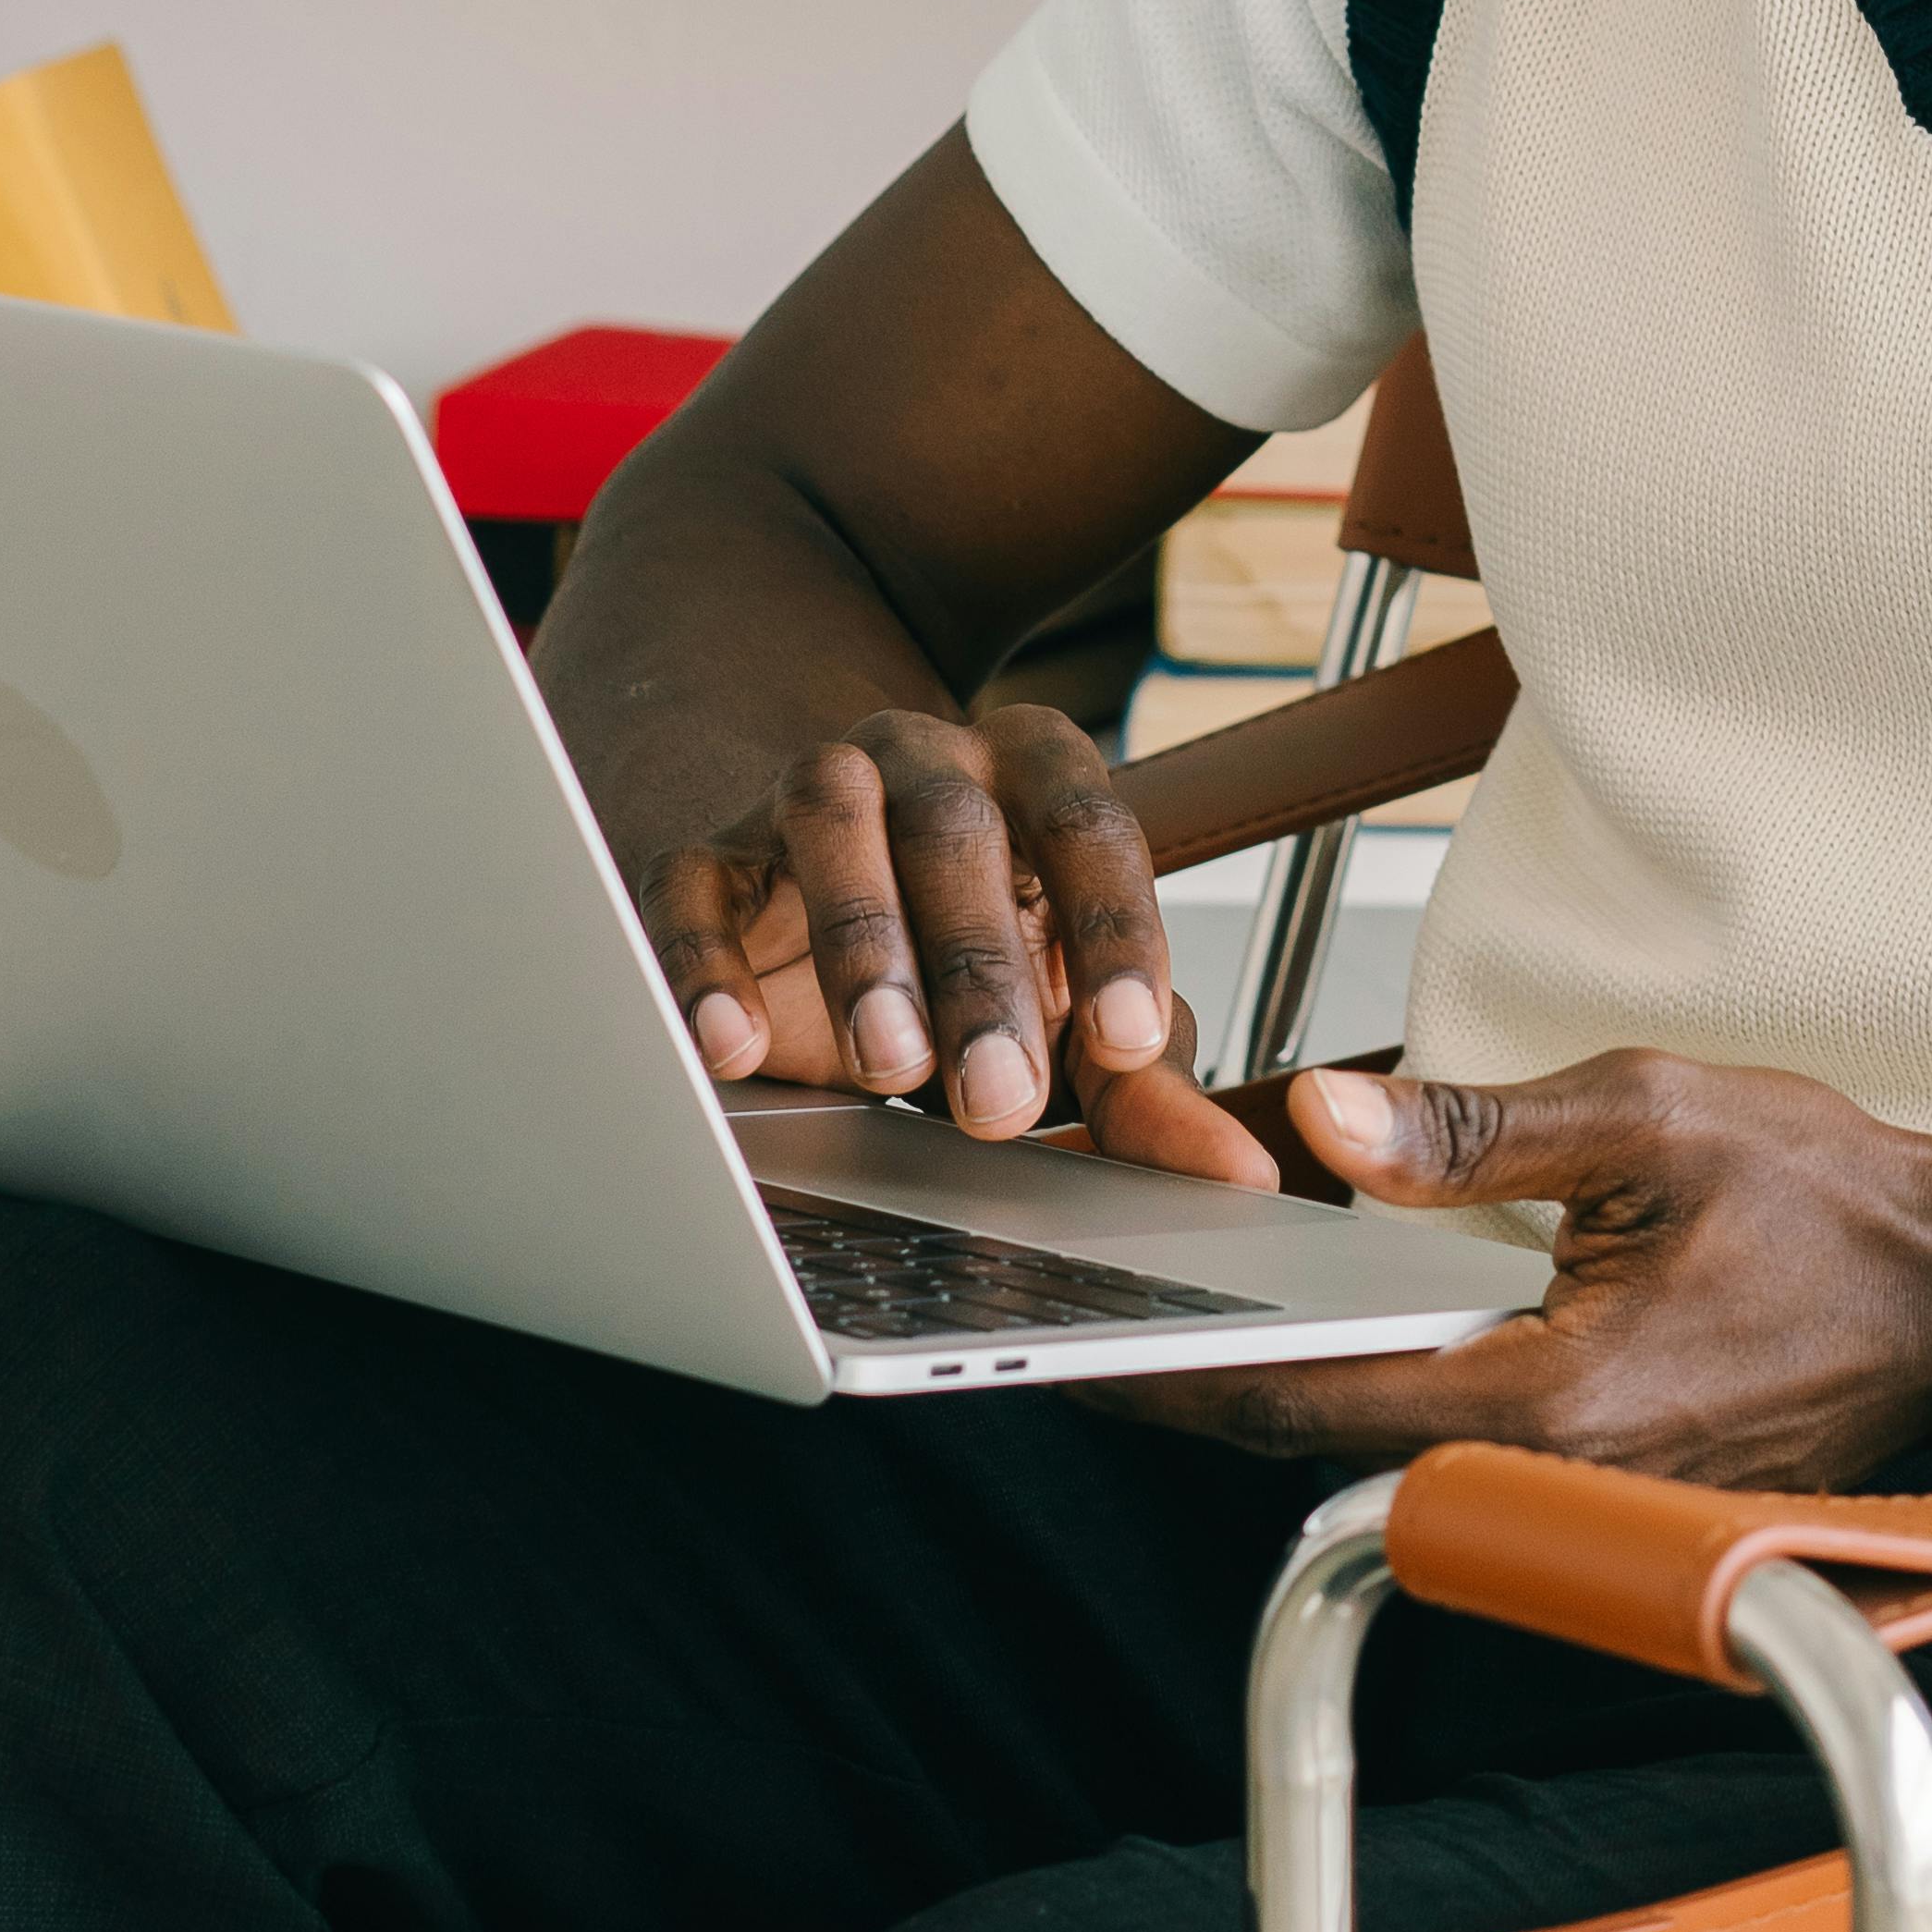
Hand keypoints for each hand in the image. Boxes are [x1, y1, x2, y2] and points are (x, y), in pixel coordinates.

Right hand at [647, 705, 1272, 1181]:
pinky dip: (707, 964)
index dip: (1114, 932)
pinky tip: (732, 1047)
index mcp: (1039, 771)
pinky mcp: (710, 854)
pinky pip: (692, 887)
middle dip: (981, 970)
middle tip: (998, 1103)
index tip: (1130, 1043)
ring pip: (831, 822)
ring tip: (885, 1066)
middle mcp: (927, 754)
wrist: (842, 918)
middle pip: (959, 831)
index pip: (1093, 828)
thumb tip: (1239, 1176)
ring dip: (863, 942)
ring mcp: (811, 789)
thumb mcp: (1078, 1021)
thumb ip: (1150, 1090)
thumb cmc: (992, 963)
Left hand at [1155, 1051, 1931, 1478]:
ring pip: (1392, 1445)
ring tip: (1200, 1297)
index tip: (1074, 1346)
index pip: (1311, 1402)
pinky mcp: (1616, 1485)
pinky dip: (1386, 1384)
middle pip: (1330, 1439)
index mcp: (1555, 1398)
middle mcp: (1562, 1474)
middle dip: (1214, 1371)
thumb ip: (1474, 1127)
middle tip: (1107, 1301)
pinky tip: (1343, 1314)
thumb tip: (1327, 1120)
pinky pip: (1462, 1442)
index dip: (1175, 1377)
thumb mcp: (1651, 1116)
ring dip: (1299, 1377)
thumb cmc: (1838, 1197)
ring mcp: (1594, 1496)